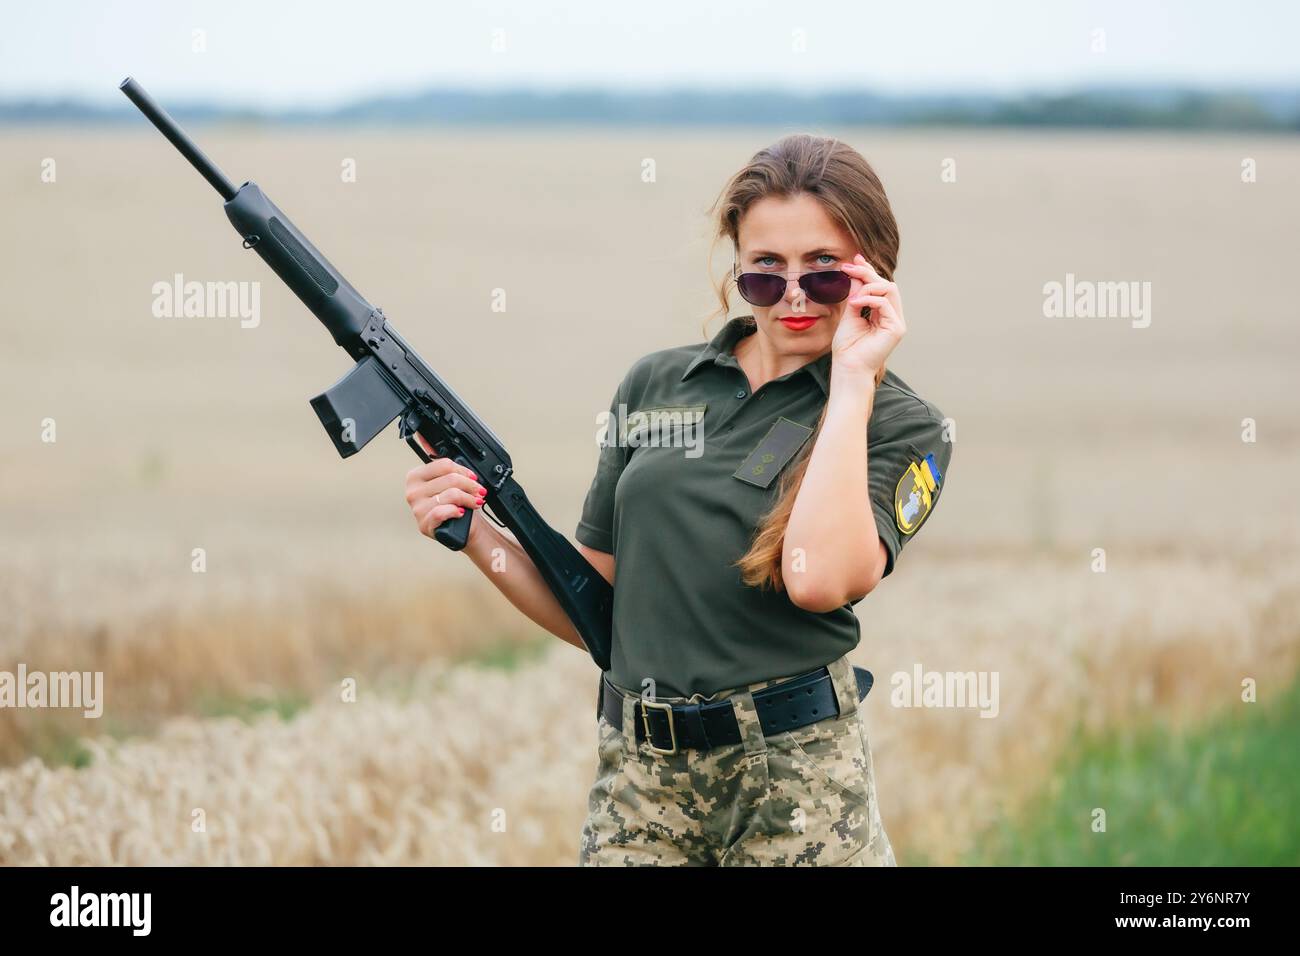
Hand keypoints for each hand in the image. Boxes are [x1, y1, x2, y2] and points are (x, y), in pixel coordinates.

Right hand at [404, 433, 487, 539]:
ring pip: (451, 494)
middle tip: (479, 491)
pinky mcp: (425, 523)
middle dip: (470, 485)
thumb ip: (439, 461)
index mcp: (415, 477)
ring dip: (469, 499)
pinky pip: (444, 511)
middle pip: (450, 479)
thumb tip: (424, 435)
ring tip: (474, 502)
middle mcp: (412, 491)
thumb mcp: (448, 480)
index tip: (473, 477)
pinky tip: (461, 512)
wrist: (461, 529)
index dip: (464, 471)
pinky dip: (457, 511)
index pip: (443, 465)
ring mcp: (417, 508)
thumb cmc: (455, 504)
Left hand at [831, 253, 905, 378]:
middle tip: (848, 268)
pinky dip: (868, 299)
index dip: (869, 271)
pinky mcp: (896, 329)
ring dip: (868, 286)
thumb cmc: (847, 347)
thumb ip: (855, 295)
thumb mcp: (849, 314)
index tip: (854, 259)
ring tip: (852, 296)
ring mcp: (897, 322)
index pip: (880, 287)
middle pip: (887, 284)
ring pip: (889, 290)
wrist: (848, 368)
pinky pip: (885, 303)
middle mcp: (893, 316)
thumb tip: (856, 274)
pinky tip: (854, 304)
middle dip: (867, 273)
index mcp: (883, 313)